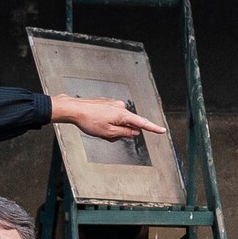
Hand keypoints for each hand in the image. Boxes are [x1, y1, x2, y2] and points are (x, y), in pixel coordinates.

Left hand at [52, 95, 166, 142]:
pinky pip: (112, 116)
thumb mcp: (108, 133)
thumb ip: (124, 133)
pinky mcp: (107, 104)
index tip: (162, 130)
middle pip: (128, 124)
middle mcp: (120, 106)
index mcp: (123, 114)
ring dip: (112, 128)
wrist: (75, 109)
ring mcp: (113, 104)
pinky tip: (97, 123)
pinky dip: (108, 123)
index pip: (142, 123)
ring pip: (119, 121)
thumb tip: (135, 133)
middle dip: (120, 132)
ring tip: (100, 129)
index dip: (153, 128)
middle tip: (107, 135)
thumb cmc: (89, 120)